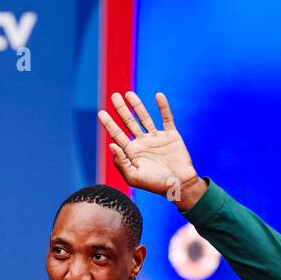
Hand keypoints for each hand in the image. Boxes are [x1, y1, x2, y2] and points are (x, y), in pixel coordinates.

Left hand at [97, 91, 205, 209]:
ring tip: (129, 94)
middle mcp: (142, 143)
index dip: (109, 124)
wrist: (179, 185)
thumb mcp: (133, 177)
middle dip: (121, 109)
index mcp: (131, 153)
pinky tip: (158, 96)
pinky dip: (163, 107)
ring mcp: (156, 138)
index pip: (117, 135)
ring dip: (137, 105)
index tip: (101, 112)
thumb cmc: (154, 185)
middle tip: (114, 96)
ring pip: (144, 117)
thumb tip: (111, 145)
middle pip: (129, 122)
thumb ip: (121, 162)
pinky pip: (167, 118)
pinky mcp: (171, 135)